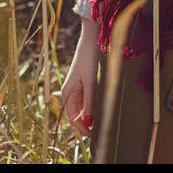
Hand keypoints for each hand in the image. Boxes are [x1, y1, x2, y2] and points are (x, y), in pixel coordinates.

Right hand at [59, 19, 99, 136]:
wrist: (92, 37)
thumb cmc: (90, 58)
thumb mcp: (91, 81)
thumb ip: (90, 102)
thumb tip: (89, 123)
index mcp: (67, 94)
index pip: (73, 119)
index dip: (84, 129)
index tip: (97, 135)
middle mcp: (70, 93)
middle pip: (78, 115)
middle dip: (88, 124)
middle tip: (104, 131)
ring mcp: (77, 88)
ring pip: (83, 108)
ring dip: (92, 116)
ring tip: (105, 121)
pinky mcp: (84, 82)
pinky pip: (87, 100)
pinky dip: (94, 106)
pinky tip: (104, 107)